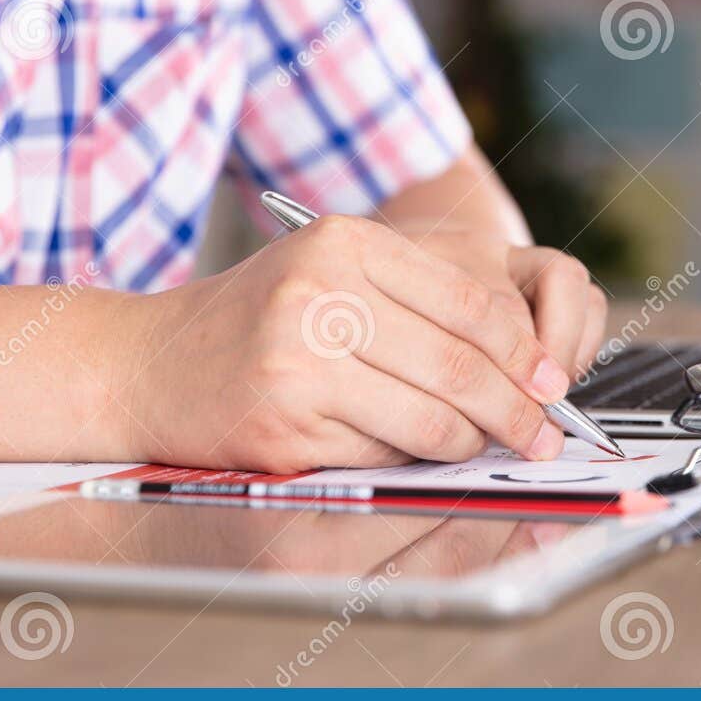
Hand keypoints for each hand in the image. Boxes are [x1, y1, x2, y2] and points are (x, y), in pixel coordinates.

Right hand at [119, 216, 574, 473]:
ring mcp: (301, 362)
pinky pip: (384, 451)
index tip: (551, 383)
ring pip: (430, 417)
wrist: (150, 363)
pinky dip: (412, 458)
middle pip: (459, 365)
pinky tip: (414, 451)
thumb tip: (525, 367)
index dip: (525, 352)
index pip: (471, 303)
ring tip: (488, 446)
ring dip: (472, 442)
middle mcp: (322, 293)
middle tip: (542, 434)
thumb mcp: (332, 273)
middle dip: (515, 410)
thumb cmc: (257, 318)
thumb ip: (420, 304)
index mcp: (346, 243)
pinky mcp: (287, 425)